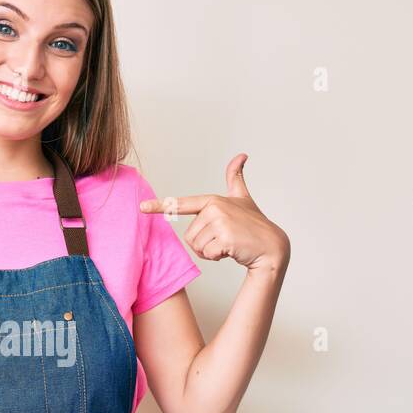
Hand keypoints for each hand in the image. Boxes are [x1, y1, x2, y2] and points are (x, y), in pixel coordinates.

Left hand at [139, 153, 288, 273]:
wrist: (271, 246)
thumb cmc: (254, 224)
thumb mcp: (243, 198)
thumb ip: (236, 178)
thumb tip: (241, 155)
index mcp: (212, 200)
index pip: (182, 204)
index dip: (159, 206)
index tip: (141, 207)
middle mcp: (214, 208)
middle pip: (189, 236)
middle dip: (204, 244)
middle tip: (224, 239)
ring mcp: (220, 222)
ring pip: (196, 247)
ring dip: (210, 252)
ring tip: (228, 244)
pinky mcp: (224, 238)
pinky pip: (207, 255)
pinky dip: (218, 258)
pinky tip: (232, 250)